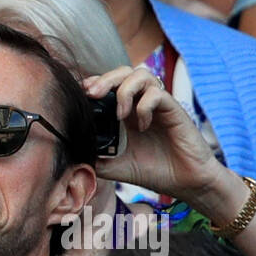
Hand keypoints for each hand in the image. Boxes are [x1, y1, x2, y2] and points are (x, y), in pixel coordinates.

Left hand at [85, 66, 219, 203]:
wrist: (183, 183)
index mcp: (127, 112)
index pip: (110, 84)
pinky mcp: (174, 110)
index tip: (81, 94)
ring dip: (125, 90)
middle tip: (93, 94)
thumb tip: (72, 154)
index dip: (95, 83)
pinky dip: (145, 106)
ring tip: (120, 114)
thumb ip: (95, 158)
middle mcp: (142, 104)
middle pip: (125, 72)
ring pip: (143, 74)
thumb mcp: (115, 167)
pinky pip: (158, 94)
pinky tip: (142, 126)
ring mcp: (159, 105)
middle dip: (106, 78)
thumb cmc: (152, 171)